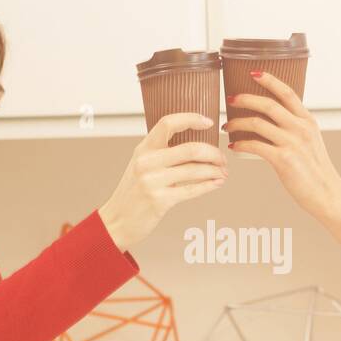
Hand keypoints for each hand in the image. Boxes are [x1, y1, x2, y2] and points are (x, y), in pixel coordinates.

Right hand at [98, 113, 226, 251]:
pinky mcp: (160, 200)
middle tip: (222, 159)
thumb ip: (162, 154)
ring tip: (223, 172)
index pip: (168, 123)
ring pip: (195, 170)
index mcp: (143, 149)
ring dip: (215, 171)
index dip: (191, 119)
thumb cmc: (133, 193)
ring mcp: (152, 181)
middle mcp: (147, 162)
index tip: (208, 122)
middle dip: (213, 153)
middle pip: (191, 149)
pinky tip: (217, 183)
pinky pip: (192, 190)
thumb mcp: (141, 166)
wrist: (117, 221)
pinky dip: (209, 185)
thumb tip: (197, 146)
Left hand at [224, 72, 340, 221]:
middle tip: (231, 99)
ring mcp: (292, 143)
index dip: (270, 80)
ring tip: (226, 126)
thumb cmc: (316, 171)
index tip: (253, 73)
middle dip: (246, 99)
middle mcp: (301, 128)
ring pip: (257, 123)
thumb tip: (276, 121)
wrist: (327, 194)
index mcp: (308, 121)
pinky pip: (255, 145)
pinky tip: (233, 146)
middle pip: (268, 104)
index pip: (287, 93)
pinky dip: (240, 144)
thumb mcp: (311, 142)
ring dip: (237, 123)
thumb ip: (296, 128)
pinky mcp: (283, 160)